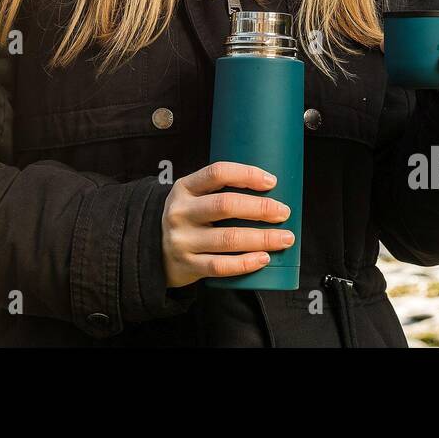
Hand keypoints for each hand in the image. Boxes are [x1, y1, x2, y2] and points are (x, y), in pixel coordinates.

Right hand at [161, 161, 295, 287]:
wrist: (154, 249)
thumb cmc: (188, 218)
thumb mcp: (193, 196)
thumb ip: (219, 191)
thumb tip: (270, 190)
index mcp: (184, 187)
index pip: (217, 173)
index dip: (246, 174)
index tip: (271, 181)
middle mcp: (181, 212)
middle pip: (225, 205)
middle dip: (260, 208)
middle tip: (283, 212)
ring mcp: (182, 240)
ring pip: (228, 238)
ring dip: (262, 238)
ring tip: (284, 238)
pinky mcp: (188, 265)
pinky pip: (221, 266)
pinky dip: (246, 262)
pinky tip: (263, 258)